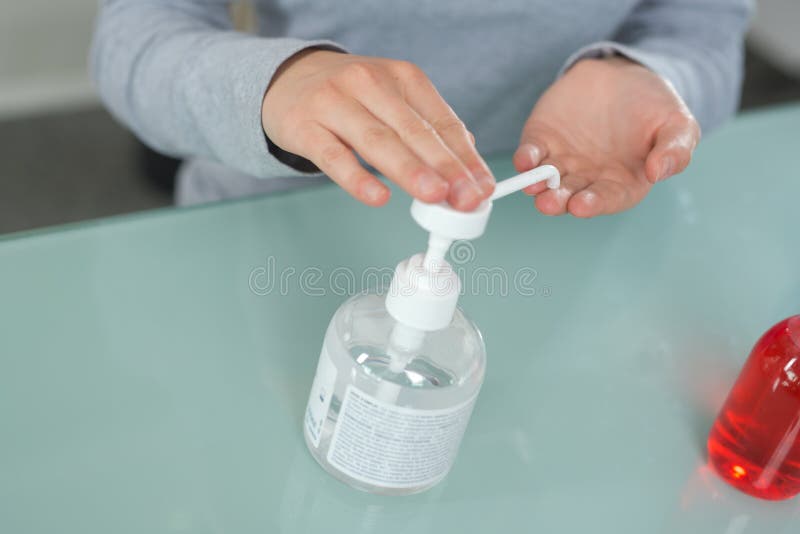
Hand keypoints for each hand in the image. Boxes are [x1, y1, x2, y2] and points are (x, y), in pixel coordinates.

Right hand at [262, 50, 493, 209]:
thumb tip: (465, 160)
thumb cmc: (350, 96)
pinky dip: (357, 179)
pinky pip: (334, 157)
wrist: (288, 80)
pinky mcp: (304, 127)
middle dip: (445, 167)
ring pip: (378, 141)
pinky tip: (378, 197)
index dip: (465, 157)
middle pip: (414, 131)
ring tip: (435, 195)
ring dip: (410, 171)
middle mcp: (369, 84)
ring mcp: (334, 103)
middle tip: (467, 197)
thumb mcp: (392, 98)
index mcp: (401, 77)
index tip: (482, 187)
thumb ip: (427, 126)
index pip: (441, 121)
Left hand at [514, 57, 700, 216]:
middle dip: (559, 199)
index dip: (594, 204)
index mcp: (621, 183)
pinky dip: (526, 158)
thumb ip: (675, 150)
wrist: (624, 74)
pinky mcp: (544, 139)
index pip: (606, 199)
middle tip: (549, 202)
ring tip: (533, 186)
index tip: (582, 205)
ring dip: (538, 185)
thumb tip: (659, 171)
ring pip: (547, 179)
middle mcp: (588, 178)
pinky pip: (532, 153)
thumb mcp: (678, 125)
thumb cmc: (655, 106)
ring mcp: (563, 160)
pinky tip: (525, 160)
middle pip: (571, 194)